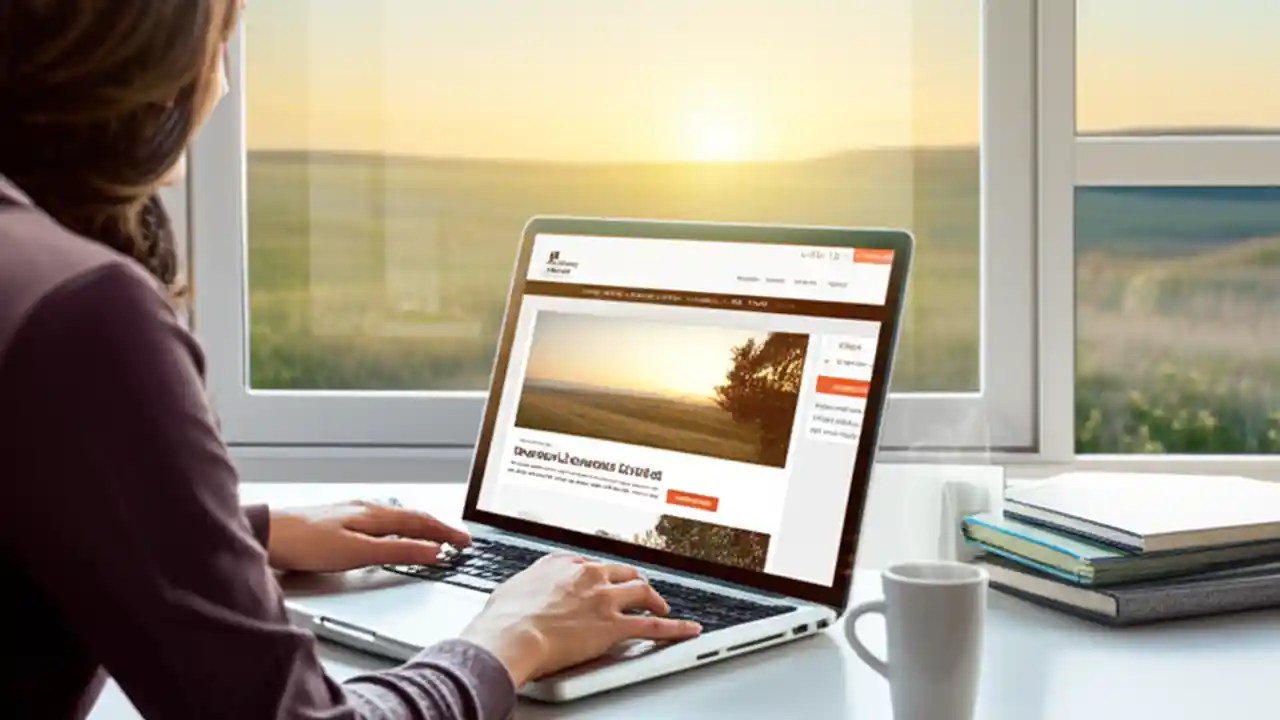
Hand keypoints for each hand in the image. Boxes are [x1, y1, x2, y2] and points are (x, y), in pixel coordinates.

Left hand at [266, 500, 470, 572]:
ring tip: (433, 534)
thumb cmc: (306, 543)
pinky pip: (380, 521)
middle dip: (438, 527)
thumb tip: (433, 551)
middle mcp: (366, 508)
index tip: (466, 542)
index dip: (446, 533)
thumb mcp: (358, 552)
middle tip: (458, 539)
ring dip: (419, 525)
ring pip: (396, 517)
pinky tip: (390, 533)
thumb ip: (397, 551)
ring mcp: (351, 512)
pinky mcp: (338, 520)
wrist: (267, 534)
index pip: (421, 522)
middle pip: (412, 516)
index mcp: (375, 514)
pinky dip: (398, 528)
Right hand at [460, 553, 701, 685]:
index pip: (592, 563)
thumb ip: (528, 585)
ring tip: (661, 606)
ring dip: (655, 598)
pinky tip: (687, 629)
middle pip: (622, 572)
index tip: (603, 581)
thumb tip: (524, 592)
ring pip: (641, 591)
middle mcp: (588, 575)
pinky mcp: (614, 626)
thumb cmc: (504, 617)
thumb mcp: (512, 587)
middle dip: (633, 580)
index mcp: (563, 562)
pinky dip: (675, 628)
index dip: (601, 575)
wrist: (511, 635)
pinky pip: (653, 626)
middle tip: (639, 590)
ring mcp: (604, 599)